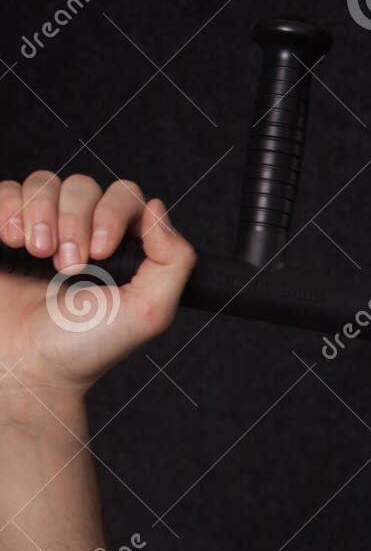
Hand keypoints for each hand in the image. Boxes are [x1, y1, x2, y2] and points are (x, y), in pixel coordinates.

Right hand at [0, 170, 196, 399]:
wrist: (25, 367)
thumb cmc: (82, 348)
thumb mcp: (148, 312)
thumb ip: (173, 261)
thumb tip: (158, 210)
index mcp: (119, 249)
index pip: (125, 197)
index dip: (113, 214)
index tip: (100, 253)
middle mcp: (81, 233)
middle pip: (82, 186)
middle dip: (73, 222)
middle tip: (66, 266)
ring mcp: (41, 229)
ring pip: (44, 183)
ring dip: (41, 215)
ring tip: (36, 255)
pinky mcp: (6, 231)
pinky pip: (7, 190)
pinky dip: (9, 208)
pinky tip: (12, 241)